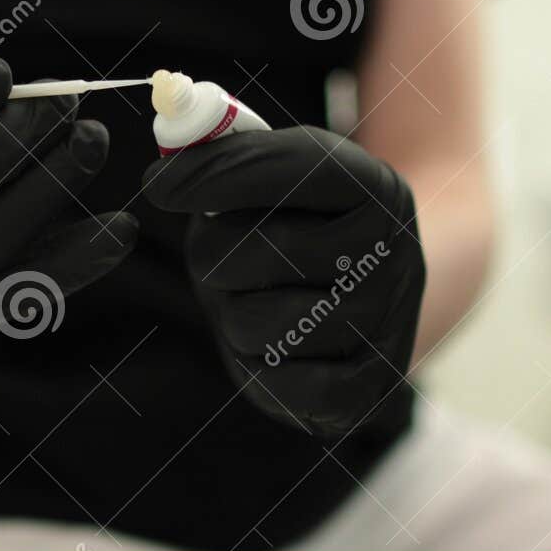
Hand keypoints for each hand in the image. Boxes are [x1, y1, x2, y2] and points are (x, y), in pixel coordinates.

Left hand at [142, 127, 423, 437]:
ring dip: (232, 314)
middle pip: (267, 248)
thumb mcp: (277, 180)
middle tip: (218, 259)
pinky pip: (279, 383)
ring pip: (257, 321)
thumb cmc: (299, 231)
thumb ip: (230, 162)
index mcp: (373, 184)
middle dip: (216, 254)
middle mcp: (391, 250)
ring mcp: (384, 321)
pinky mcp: (368, 387)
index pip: (298, 166)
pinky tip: (271, 349)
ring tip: (252, 302)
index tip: (159, 185)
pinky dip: (256, 368)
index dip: (220, 175)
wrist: (366, 308)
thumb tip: (167, 177)